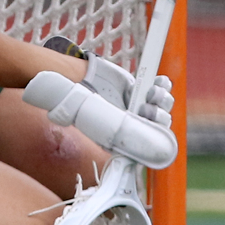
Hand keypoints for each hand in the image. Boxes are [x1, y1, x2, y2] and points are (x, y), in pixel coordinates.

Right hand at [42, 36, 171, 125]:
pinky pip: (161, 91)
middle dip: (158, 117)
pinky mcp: (143, 92)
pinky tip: (160, 82)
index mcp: (123, 137)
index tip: (149, 125)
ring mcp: (140, 109)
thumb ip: (79, 117)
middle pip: (159, 127)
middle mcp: (134, 126)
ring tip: (153, 93)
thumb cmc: (77, 99)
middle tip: (146, 108)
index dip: (153, 137)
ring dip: (163, 101)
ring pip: (164, 110)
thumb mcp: (80, 112)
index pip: (145, 145)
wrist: (81, 79)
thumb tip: (60, 120)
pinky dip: (163, 86)